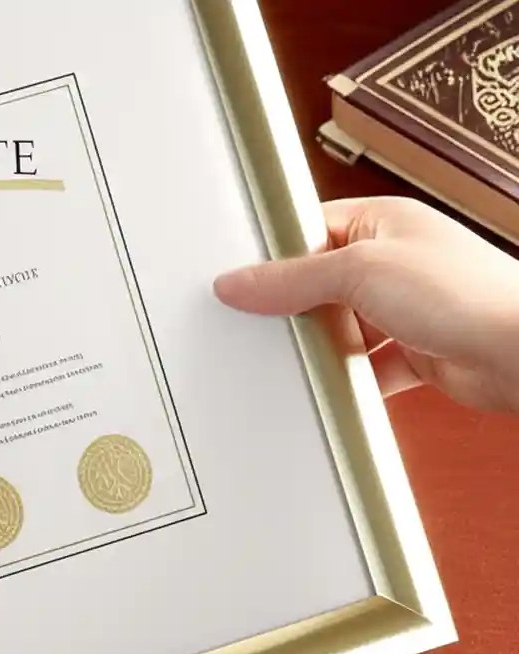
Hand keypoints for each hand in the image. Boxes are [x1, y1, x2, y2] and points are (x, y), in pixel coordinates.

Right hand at [214, 196, 518, 413]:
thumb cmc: (464, 293)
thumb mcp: (359, 272)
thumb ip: (292, 279)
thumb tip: (236, 282)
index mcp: (383, 221)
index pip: (310, 229)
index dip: (273, 253)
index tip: (236, 277)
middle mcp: (394, 260)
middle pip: (320, 283)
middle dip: (292, 306)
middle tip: (253, 323)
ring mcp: (406, 308)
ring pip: (341, 327)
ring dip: (321, 345)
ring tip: (288, 358)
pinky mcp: (416, 351)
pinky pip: (367, 366)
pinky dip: (348, 378)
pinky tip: (328, 386)